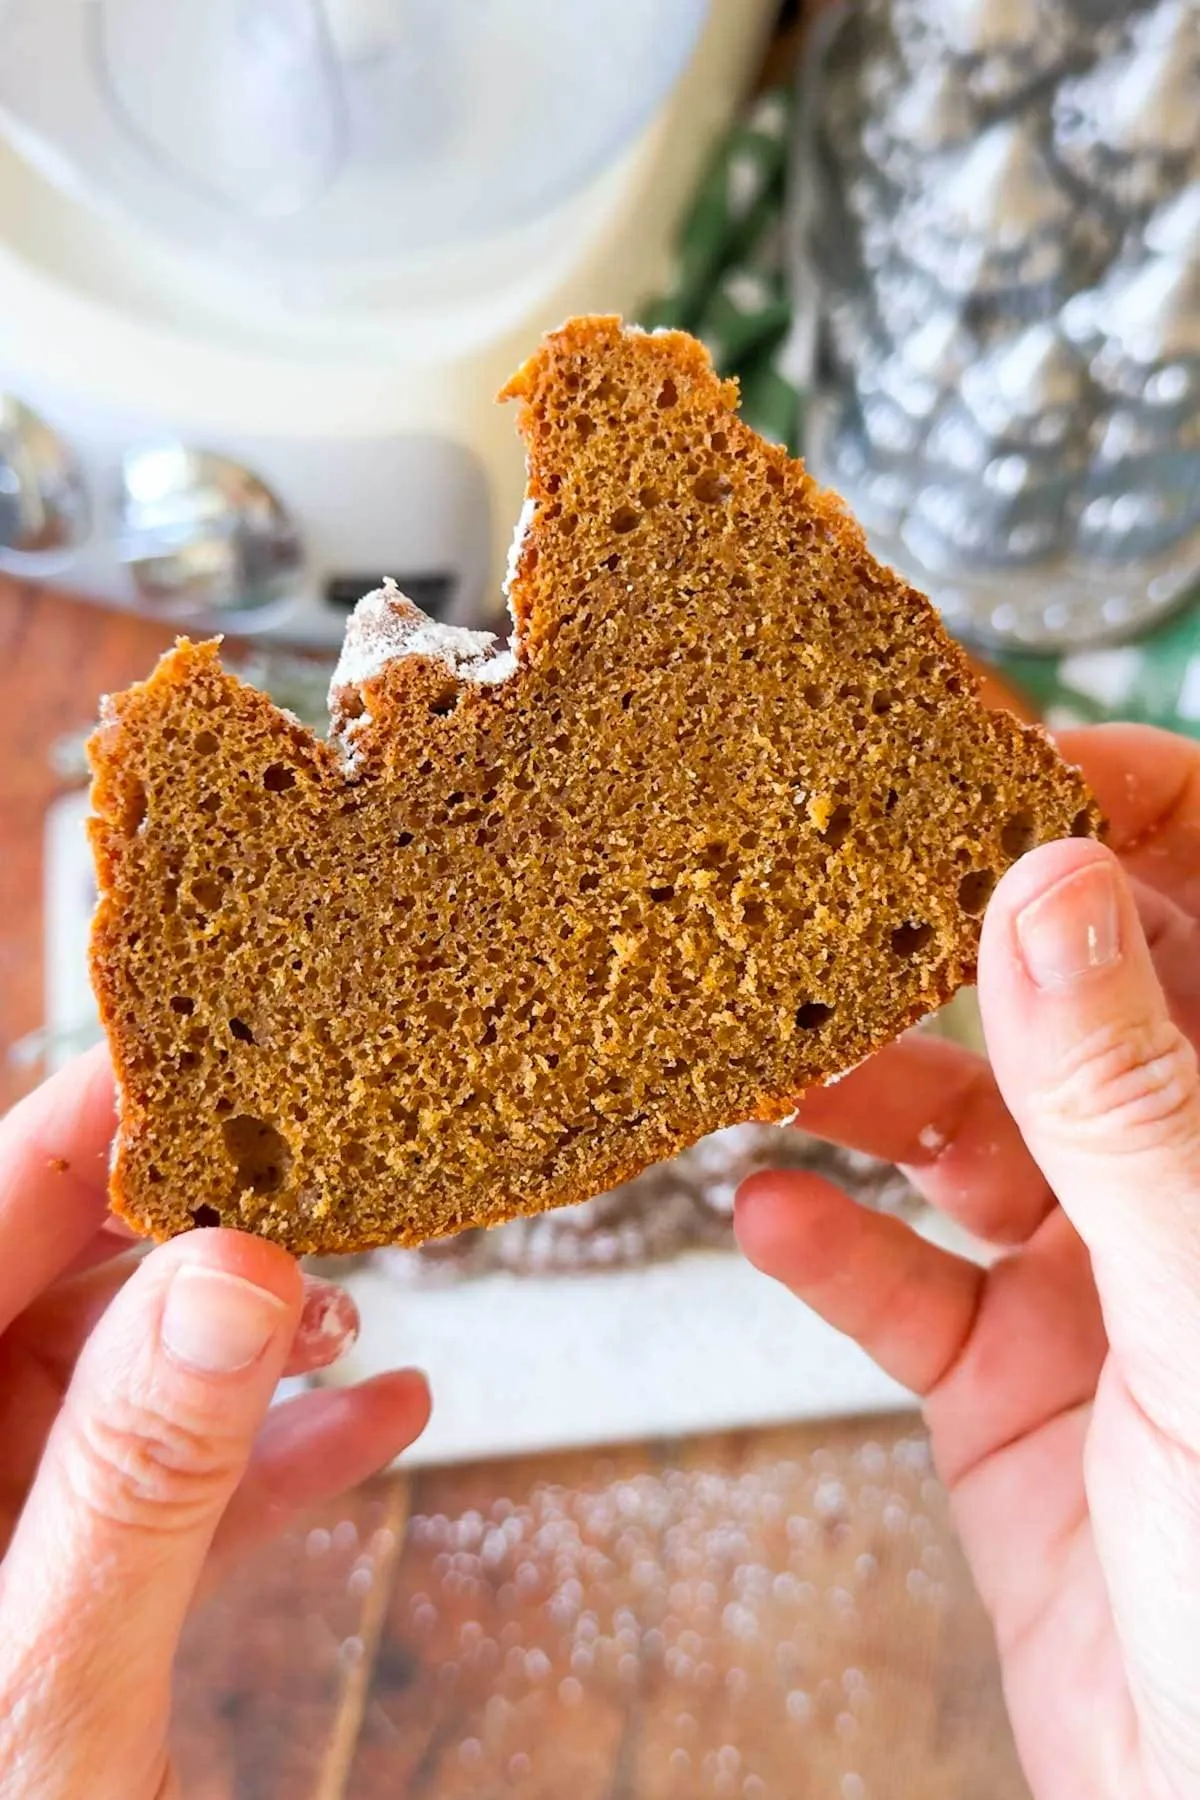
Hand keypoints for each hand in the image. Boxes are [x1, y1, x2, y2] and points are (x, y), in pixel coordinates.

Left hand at [0, 1048, 429, 1799]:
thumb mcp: (47, 1684)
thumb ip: (135, 1476)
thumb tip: (232, 1263)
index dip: (88, 1122)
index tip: (212, 1046)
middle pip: (63, 1286)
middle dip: (198, 1234)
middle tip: (322, 1184)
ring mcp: (4, 1529)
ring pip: (124, 1383)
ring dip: (249, 1342)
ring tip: (357, 1312)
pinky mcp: (64, 1600)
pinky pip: (167, 1495)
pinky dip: (274, 1460)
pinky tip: (382, 1419)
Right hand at [736, 723, 1199, 1799]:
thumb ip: (1124, 1099)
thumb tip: (1047, 884)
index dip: (1112, 810)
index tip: (979, 755)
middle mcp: (1181, 1184)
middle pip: (1060, 999)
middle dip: (942, 940)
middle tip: (820, 885)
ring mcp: (1090, 1281)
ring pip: (957, 1129)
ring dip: (857, 1088)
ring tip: (760, 1054)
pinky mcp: (1001, 1382)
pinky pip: (896, 1280)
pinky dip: (826, 1242)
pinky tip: (765, 1208)